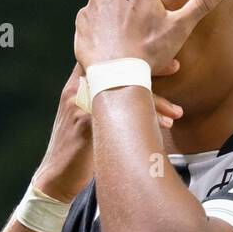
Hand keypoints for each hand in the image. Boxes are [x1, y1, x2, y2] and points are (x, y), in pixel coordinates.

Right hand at [33, 62, 184, 203]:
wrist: (55, 177)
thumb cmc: (77, 148)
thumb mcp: (86, 115)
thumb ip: (103, 97)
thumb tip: (134, 89)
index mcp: (78, 80)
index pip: (110, 56)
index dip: (138, 54)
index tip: (162, 56)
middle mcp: (77, 87)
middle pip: (119, 67)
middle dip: (151, 68)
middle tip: (177, 67)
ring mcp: (79, 103)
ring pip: (124, 92)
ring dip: (155, 101)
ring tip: (176, 112)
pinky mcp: (84, 124)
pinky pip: (120, 115)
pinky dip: (145, 120)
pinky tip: (162, 126)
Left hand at [74, 0, 229, 71]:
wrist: (117, 77)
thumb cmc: (150, 54)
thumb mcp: (179, 29)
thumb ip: (201, 4)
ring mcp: (95, 4)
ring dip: (109, 2)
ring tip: (119, 26)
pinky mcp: (82, 21)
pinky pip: (88, 15)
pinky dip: (97, 23)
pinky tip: (106, 38)